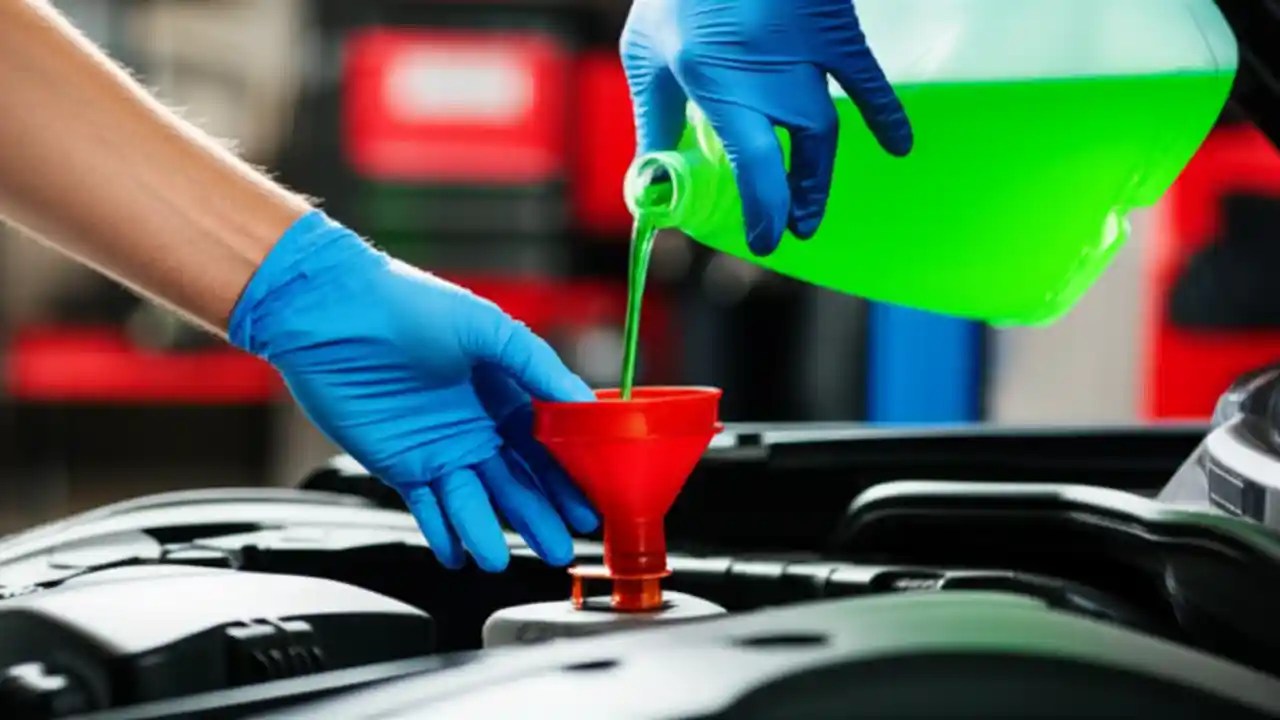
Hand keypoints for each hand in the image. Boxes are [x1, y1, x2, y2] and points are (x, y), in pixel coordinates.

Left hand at [230, 211, 598, 571]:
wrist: (330, 310)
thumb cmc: (407, 303)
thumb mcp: (486, 328)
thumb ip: (537, 366)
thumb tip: (585, 402)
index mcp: (504, 393)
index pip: (547, 445)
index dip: (570, 477)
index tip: (592, 505)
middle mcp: (477, 426)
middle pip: (517, 482)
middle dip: (541, 516)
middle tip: (561, 548)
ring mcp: (439, 448)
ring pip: (473, 501)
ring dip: (489, 532)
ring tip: (502, 560)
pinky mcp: (400, 464)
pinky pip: (427, 507)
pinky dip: (443, 532)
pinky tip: (458, 554)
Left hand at [621, 0, 913, 255]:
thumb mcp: (647, 52)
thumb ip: (657, 116)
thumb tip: (651, 172)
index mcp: (724, 90)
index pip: (755, 171)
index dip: (763, 212)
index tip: (765, 242)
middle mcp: (774, 85)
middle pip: (793, 160)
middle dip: (791, 202)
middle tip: (788, 231)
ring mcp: (809, 63)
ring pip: (823, 134)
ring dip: (819, 177)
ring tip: (810, 212)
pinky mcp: (835, 37)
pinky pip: (868, 83)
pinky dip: (885, 114)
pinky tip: (900, 146)